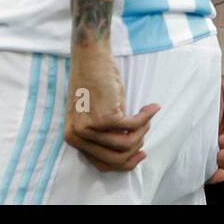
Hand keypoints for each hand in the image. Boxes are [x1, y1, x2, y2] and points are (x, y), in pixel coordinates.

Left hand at [64, 45, 158, 172]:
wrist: (90, 58)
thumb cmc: (94, 85)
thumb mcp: (94, 117)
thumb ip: (104, 138)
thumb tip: (129, 157)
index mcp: (73, 137)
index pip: (103, 165)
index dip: (125, 163)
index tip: (139, 155)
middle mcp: (77, 135)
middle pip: (116, 159)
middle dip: (136, 150)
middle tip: (145, 135)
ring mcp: (89, 127)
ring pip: (127, 145)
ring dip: (142, 132)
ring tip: (145, 117)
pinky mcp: (105, 117)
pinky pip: (134, 127)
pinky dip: (145, 118)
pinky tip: (151, 108)